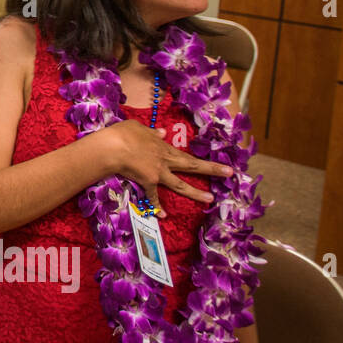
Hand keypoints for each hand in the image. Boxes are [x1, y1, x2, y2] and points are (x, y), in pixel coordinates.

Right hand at [97, 119, 233, 213]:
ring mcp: (158, 174)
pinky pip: (153, 197)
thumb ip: (152, 132)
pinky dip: (157, 206)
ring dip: (195, 193)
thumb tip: (163, 133)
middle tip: (230, 174)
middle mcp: (165, 161)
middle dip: (212, 170)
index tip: (223, 165)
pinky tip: (162, 215)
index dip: (206, 160)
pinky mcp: (147, 183)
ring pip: (179, 185)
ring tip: (209, 199)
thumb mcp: (138, 127)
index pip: (188, 155)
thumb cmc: (123, 134)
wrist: (113, 148)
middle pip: (192, 166)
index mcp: (164, 148)